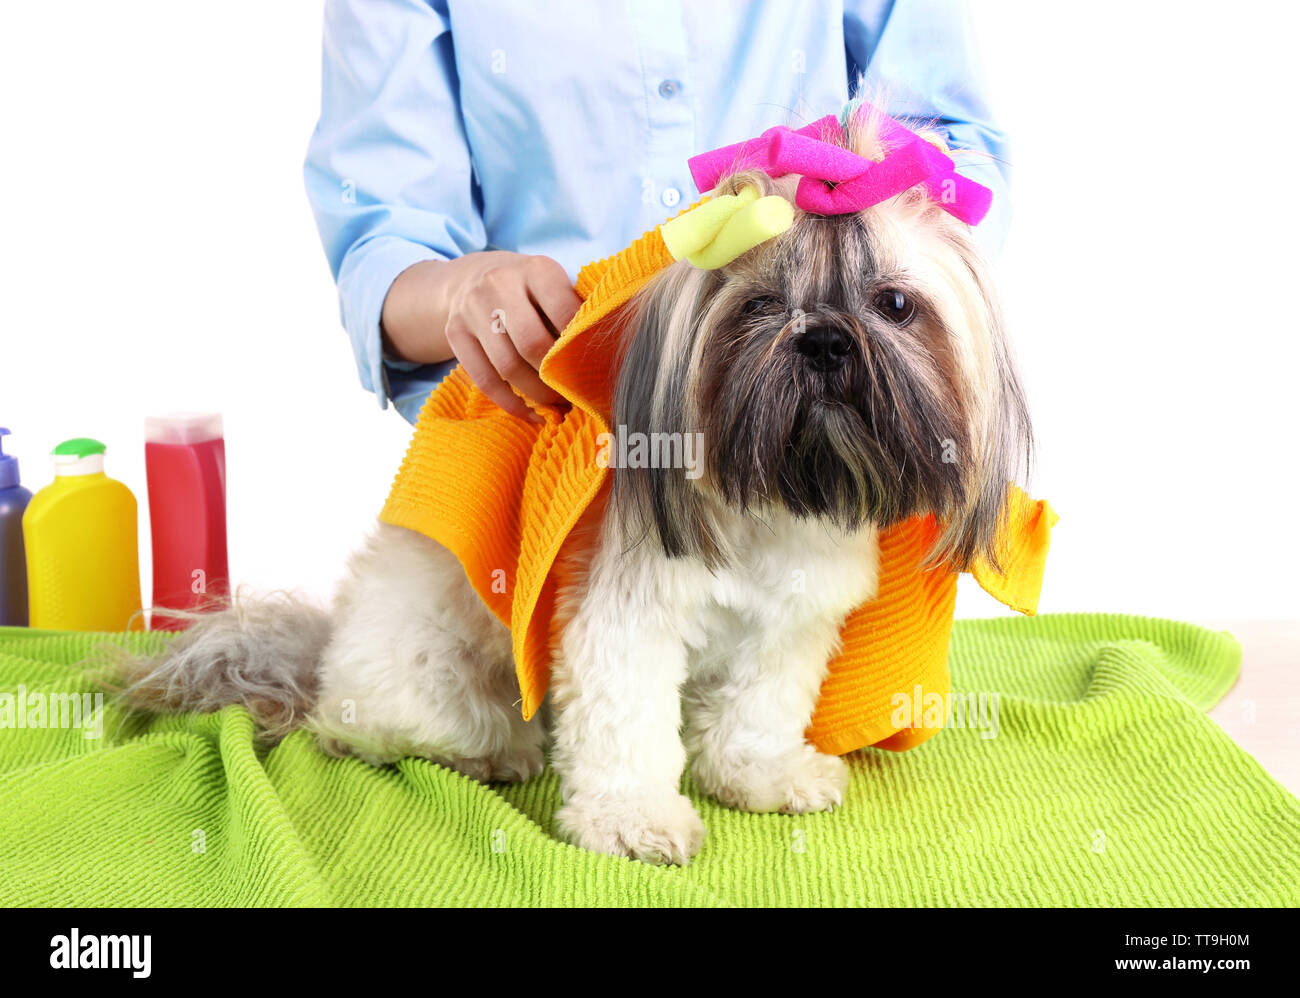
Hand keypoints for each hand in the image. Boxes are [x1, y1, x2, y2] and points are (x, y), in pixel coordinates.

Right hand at [381, 251, 582, 421]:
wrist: (474, 276)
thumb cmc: (531, 290)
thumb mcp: (554, 285)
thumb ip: (576, 312)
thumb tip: (602, 361)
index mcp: (536, 269)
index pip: (564, 312)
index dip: (579, 345)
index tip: (592, 366)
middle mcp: (500, 284)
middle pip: (532, 344)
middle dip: (556, 376)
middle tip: (574, 393)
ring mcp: (472, 309)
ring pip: (508, 367)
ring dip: (537, 394)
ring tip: (557, 406)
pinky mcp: (454, 333)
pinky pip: (484, 380)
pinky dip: (511, 403)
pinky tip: (531, 414)